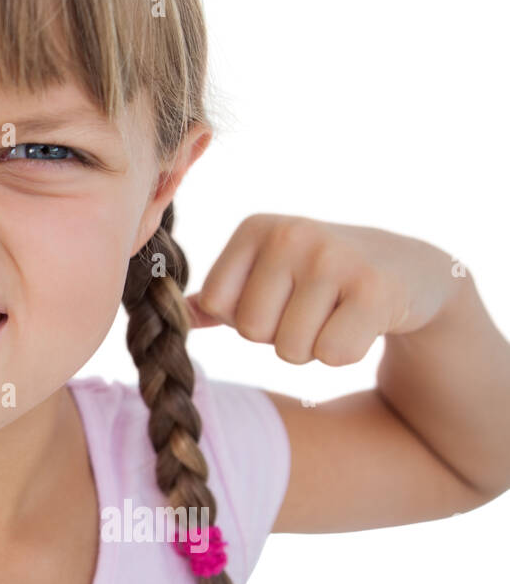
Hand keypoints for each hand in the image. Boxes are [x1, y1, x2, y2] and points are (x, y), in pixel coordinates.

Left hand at [183, 213, 457, 364]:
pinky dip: (346, 353)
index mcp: (254, 228)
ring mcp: (333, 258)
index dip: (244, 316)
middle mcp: (290, 235)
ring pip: (291, 349)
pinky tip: (361, 323)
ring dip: (314, 348)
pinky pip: (333, 355)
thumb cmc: (321, 278)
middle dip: (280, 336)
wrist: (409, 270)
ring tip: (336, 314)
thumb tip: (174, 314)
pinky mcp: (373, 289)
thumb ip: (222, 295)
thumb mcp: (269, 272)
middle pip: (251, 330)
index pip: (213, 303)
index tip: (277, 298)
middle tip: (313, 310)